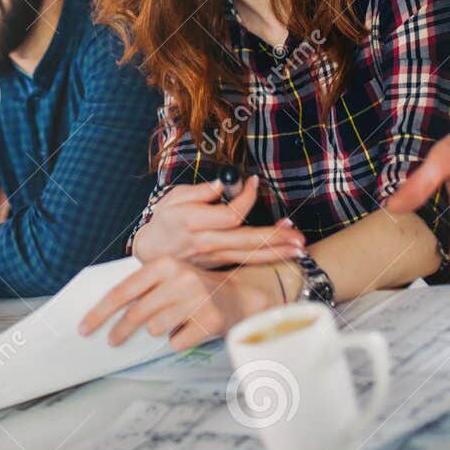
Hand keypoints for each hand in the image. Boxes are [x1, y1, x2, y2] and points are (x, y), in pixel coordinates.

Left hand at [78, 257, 281, 350]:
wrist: (241, 297)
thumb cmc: (198, 288)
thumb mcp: (171, 277)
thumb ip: (144, 289)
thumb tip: (107, 314)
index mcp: (165, 264)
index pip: (123, 291)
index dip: (100, 312)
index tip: (84, 327)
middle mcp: (180, 278)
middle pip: (137, 313)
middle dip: (120, 331)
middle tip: (112, 340)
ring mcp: (196, 299)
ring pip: (157, 329)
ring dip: (161, 330)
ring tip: (176, 320)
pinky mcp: (209, 320)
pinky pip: (176, 342)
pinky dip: (179, 340)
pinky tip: (191, 328)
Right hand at [131, 176, 304, 267]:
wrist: (150, 252)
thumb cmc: (163, 221)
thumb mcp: (173, 198)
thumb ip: (199, 191)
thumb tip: (223, 184)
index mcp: (193, 222)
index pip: (229, 214)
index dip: (246, 197)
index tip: (254, 182)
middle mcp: (206, 242)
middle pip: (245, 240)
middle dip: (274, 238)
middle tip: (298, 236)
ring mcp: (213, 257)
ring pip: (248, 255)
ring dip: (276, 252)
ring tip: (299, 250)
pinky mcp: (217, 266)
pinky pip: (244, 263)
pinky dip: (264, 259)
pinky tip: (282, 255)